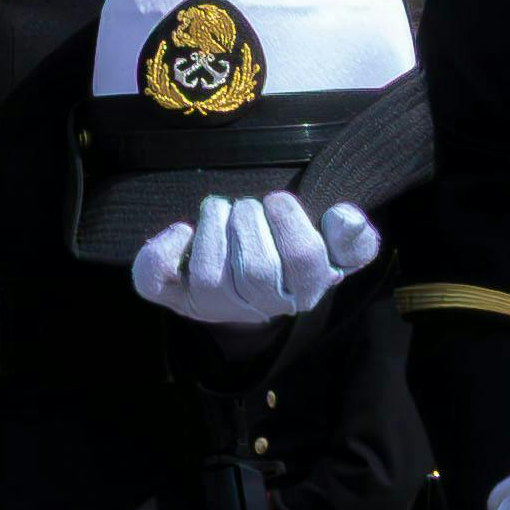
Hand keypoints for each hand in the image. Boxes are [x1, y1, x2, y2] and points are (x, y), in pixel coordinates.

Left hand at [126, 186, 376, 326]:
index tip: (278, 201)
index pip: (304, 261)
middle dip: (249, 222)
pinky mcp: (176, 297)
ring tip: (220, 211)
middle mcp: (259, 308)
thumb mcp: (332, 251)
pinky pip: (156, 283)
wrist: (249, 294)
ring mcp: (213, 306)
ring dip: (214, 229)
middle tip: (246, 207)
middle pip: (257, 271)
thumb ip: (353, 240)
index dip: (289, 222)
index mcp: (302, 292)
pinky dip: (162, 253)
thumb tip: (344, 216)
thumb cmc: (290, 259)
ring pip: (212, 278)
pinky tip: (180, 231)